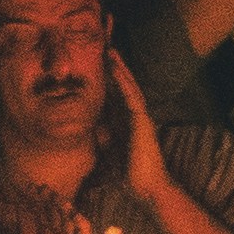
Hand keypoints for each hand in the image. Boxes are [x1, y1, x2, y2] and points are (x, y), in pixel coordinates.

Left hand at [106, 52, 169, 211]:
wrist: (146, 186)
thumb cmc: (129, 171)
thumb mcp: (107, 147)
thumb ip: (100, 133)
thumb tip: (87, 123)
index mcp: (124, 120)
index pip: (114, 94)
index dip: (106, 78)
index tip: (96, 62)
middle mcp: (133, 114)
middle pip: (122, 85)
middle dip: (114, 67)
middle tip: (104, 47)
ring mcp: (139, 116)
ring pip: (129, 86)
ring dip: (120, 68)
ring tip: (111, 51)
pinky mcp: (142, 120)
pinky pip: (132, 97)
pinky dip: (124, 82)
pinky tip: (117, 69)